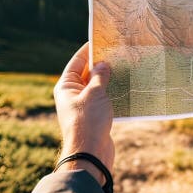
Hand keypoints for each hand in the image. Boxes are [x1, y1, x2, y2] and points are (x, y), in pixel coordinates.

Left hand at [53, 42, 113, 183]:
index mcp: (66, 86)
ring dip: (110, 78)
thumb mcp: (95, 94)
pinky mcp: (95, 116)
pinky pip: (104, 98)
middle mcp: (73, 95)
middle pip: (88, 73)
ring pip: (97, 86)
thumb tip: (103, 64)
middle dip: (102, 63)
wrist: (90, 154)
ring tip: (126, 65)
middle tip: (118, 50)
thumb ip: (100, 76)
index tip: (102, 38)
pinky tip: (127, 85)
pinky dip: (113, 91)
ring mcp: (84, 106)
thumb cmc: (88, 121)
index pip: (77, 61)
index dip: (89, 49)